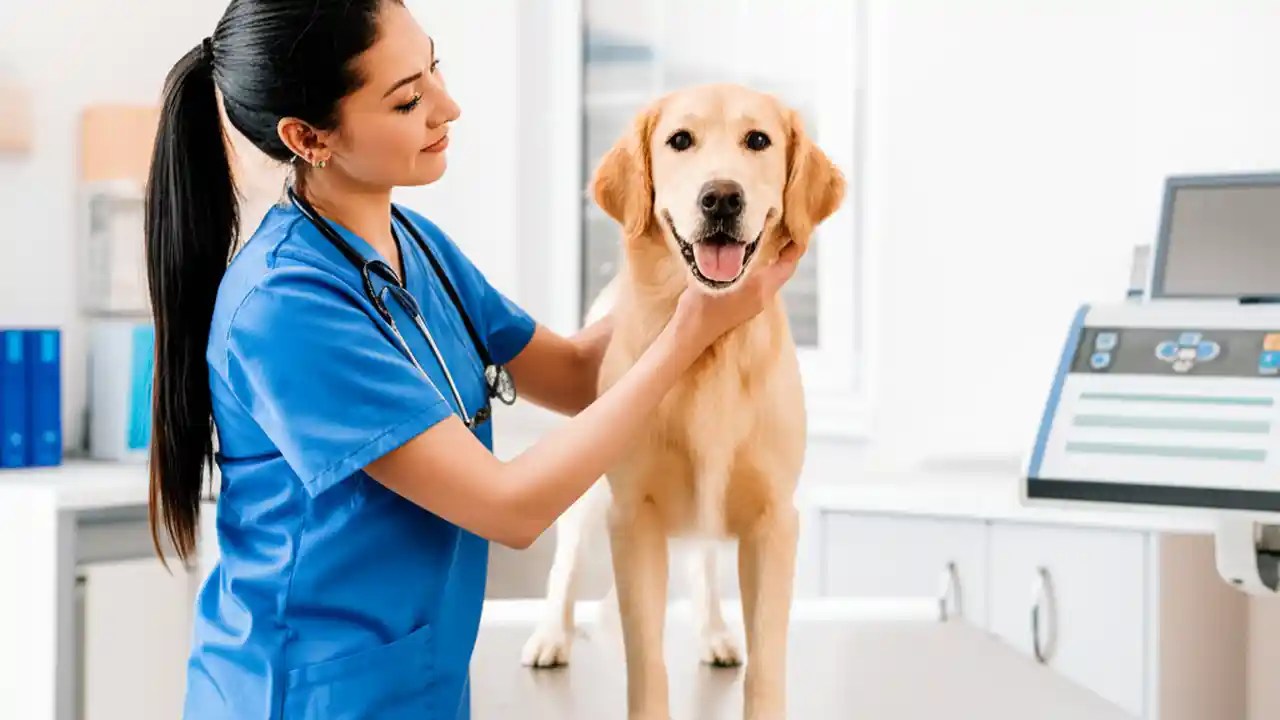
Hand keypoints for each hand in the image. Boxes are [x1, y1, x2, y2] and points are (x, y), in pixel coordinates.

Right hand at [673, 241, 801, 349]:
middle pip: (783, 271)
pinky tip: (750, 262)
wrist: (692, 332)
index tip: (797, 230)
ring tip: (767, 241)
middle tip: (782, 231)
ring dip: (773, 262)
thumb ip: (728, 255)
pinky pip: (763, 285)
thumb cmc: (700, 303)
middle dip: (785, 251)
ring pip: (774, 279)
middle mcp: (764, 296)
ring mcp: (757, 305)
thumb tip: (736, 238)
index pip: (788, 264)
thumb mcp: (714, 271)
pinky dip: (763, 271)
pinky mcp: (748, 309)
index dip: (796, 246)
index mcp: (760, 286)